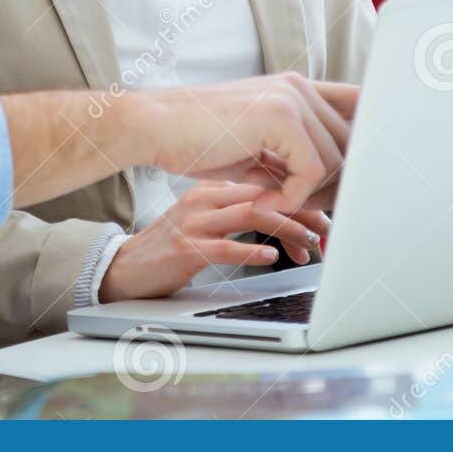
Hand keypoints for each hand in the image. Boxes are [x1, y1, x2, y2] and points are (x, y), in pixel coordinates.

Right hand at [99, 182, 329, 301]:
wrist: (124, 267)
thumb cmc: (170, 246)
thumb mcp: (207, 220)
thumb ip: (240, 213)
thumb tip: (290, 221)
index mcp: (211, 188)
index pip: (265, 184)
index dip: (300, 199)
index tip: (324, 217)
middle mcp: (203, 198)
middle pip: (264, 195)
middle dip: (303, 211)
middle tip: (327, 229)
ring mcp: (193, 222)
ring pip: (251, 215)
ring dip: (287, 228)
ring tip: (310, 243)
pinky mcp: (184, 248)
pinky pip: (225, 246)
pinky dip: (253, 252)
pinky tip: (272, 259)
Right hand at [144, 74, 357, 214]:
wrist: (154, 127)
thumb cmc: (197, 139)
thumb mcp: (256, 144)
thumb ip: (293, 153)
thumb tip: (336, 183)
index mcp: (295, 88)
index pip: (359, 106)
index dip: (365, 144)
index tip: (354, 181)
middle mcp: (297, 87)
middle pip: (352, 143)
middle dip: (336, 185)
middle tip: (310, 211)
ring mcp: (289, 99)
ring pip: (335, 160)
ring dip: (310, 195)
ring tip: (277, 205)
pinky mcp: (278, 119)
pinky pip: (310, 171)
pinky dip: (291, 197)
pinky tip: (263, 200)